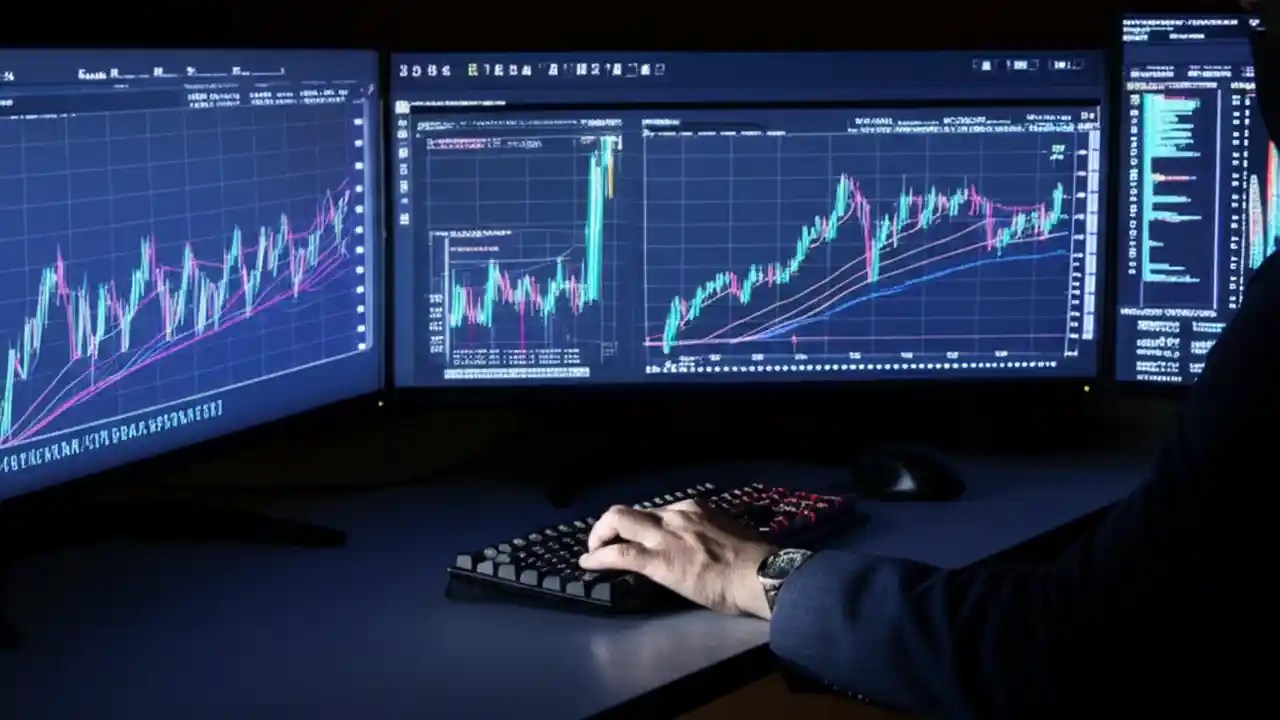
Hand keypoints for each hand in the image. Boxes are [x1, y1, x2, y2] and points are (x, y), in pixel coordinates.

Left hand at [579, 499, 777, 618]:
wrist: (762, 574)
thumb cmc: (754, 562)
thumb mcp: (727, 534)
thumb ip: (708, 534)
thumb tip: (702, 547)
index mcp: (693, 509)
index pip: (655, 511)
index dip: (639, 525)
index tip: (636, 536)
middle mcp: (675, 514)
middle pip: (628, 511)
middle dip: (609, 524)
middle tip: (603, 541)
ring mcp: (664, 535)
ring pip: (617, 522)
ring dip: (598, 537)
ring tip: (592, 552)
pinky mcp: (657, 560)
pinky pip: (618, 553)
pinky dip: (598, 557)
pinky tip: (588, 565)